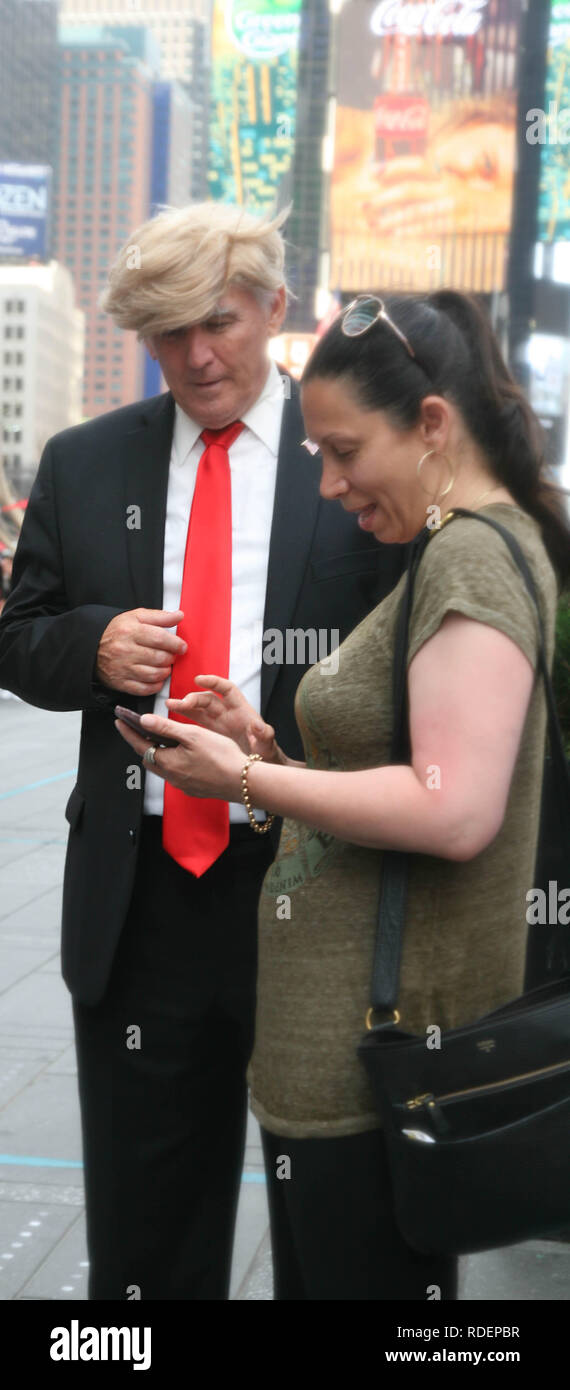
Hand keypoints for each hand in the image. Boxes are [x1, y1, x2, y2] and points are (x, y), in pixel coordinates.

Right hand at [96, 609, 186, 695]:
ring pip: (154, 675)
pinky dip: (155, 685)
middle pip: (159, 658)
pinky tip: (156, 678)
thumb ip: (159, 616)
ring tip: (164, 665)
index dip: (176, 644)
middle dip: (171, 658)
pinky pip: (144, 689)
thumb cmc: (117, 632)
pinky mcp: (121, 682)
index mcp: (130, 631)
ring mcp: (123, 668)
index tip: (181, 646)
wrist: (92, 646)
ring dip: (165, 671)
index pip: (160, 639)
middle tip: (171, 655)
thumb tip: (178, 616)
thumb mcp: (136, 617)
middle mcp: (125, 650)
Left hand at [114, 712, 244, 800]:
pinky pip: (176, 774)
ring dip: (158, 754)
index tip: (119, 720)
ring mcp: (183, 785)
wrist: (244, 782)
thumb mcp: (192, 735)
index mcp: (168, 762)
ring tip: (160, 740)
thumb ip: (166, 727)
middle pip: (149, 758)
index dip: (128, 731)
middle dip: (141, 743)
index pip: (140, 744)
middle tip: (139, 729)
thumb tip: (144, 721)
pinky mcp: (194, 788)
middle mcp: (171, 776)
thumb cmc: (222, 757)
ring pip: (162, 768)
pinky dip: (172, 763)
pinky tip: (182, 756)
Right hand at [166, 675, 280, 761]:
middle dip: (193, 699)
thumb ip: (265, 736)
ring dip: (183, 707)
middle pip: (207, 700)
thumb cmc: (265, 754)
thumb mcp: (267, 746)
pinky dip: (184, 722)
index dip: (213, 682)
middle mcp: (227, 714)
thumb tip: (260, 727)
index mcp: (241, 711)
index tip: (199, 679)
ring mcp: (217, 725)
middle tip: (179, 703)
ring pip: (198, 711)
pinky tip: (172, 724)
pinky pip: (195, 725)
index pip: (227, 689)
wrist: (257, 770)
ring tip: (169, 705)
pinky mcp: (210, 736)